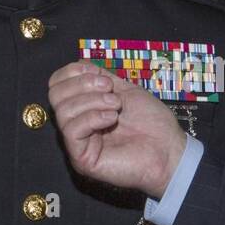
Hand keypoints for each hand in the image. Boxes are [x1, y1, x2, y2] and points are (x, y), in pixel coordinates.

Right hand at [48, 62, 186, 197]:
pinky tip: (112, 119)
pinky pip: (72, 130)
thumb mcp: (125, 90)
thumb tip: (78, 65)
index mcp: (83, 108)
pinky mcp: (82, 159)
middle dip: (83, 84)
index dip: (74, 73)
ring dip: (93, 100)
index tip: (103, 77)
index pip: (56, 84)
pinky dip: (93, 117)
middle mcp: (76, 125)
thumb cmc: (152, 123)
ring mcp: (77, 144)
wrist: (169, 149)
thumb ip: (100, 77)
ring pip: (63, 111)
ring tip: (116, 107)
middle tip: (111, 91)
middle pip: (55, 94)